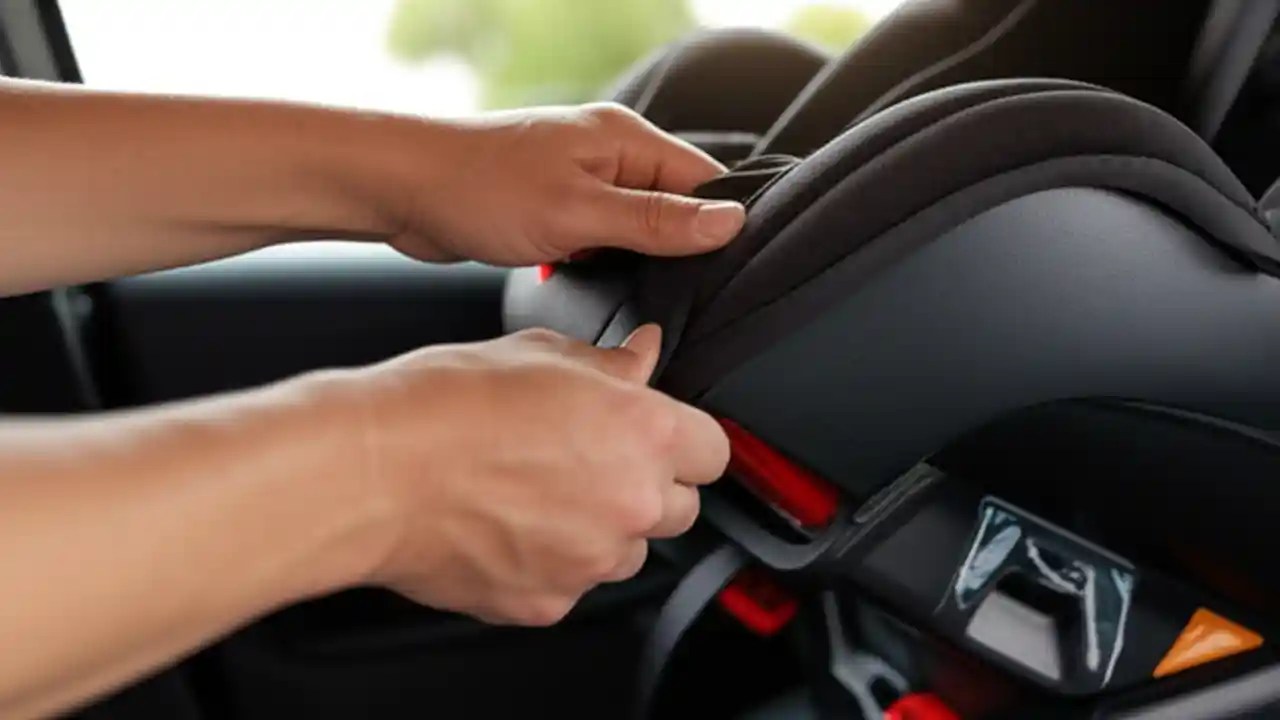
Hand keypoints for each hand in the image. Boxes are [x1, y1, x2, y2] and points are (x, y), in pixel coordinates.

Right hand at [338, 325, 728, 624]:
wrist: (370, 472)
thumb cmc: (442, 404)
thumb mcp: (538, 351)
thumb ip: (609, 364)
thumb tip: (643, 354)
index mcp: (642, 432)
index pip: (714, 450)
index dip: (684, 439)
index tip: (657, 435)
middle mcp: (630, 502)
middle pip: (680, 507)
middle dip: (648, 485)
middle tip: (588, 460)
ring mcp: (590, 560)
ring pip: (628, 550)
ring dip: (602, 527)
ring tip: (537, 491)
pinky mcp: (548, 601)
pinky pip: (573, 582)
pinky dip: (552, 561)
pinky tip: (507, 524)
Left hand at [391, 103, 746, 264]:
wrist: (401, 190)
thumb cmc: (479, 188)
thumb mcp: (579, 213)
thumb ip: (656, 221)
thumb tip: (730, 222)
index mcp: (625, 139)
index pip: (704, 181)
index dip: (719, 225)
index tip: (724, 271)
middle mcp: (608, 155)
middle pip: (674, 206)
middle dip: (675, 248)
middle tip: (672, 291)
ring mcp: (580, 181)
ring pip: (635, 228)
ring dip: (634, 259)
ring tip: (622, 284)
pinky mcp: (556, 208)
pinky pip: (599, 238)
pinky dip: (600, 262)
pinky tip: (588, 281)